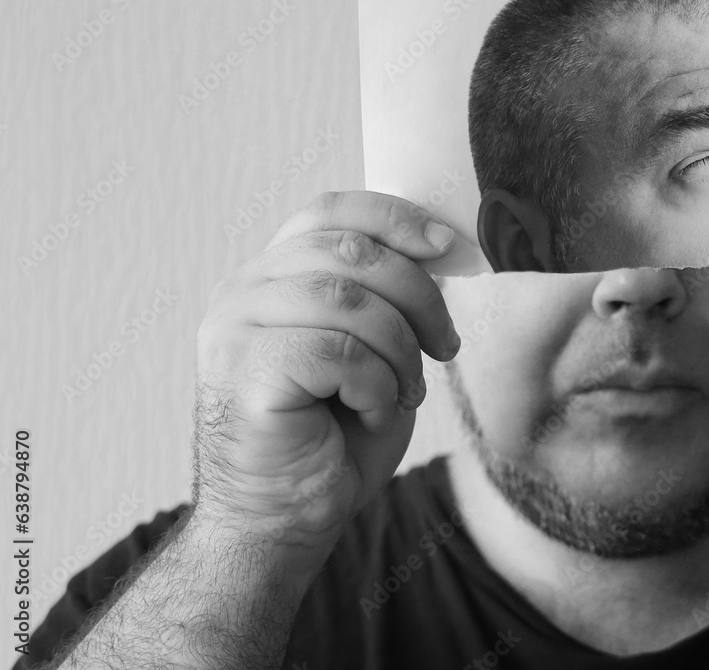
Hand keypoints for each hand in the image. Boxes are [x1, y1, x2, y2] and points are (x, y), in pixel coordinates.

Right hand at [192, 191, 459, 564]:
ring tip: (404, 391)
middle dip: (418, 295)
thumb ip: (384, 297)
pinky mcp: (244, 371)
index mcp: (270, 277)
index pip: (328, 211)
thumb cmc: (332, 438)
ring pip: (349, 300)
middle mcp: (242, 292)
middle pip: (349, 250)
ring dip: (399, 350)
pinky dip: (376, 385)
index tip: (447, 244)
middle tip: (444, 345)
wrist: (282, 522)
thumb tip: (438, 248)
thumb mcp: (370, 350)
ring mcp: (235, 329)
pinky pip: (338, 351)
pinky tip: (370, 412)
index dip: (393, 217)